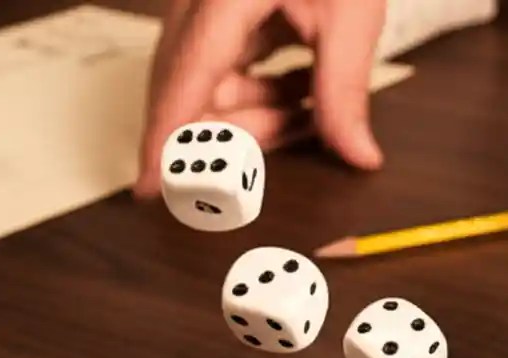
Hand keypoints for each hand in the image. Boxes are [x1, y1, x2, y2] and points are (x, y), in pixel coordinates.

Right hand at [134, 0, 386, 199]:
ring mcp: (209, 4)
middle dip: (235, 131)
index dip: (165, 142)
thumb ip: (345, 93)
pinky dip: (265, 86)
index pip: (183, 84)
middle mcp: (201, 3)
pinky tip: (304, 95)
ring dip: (259, 110)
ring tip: (312, 116)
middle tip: (283, 151)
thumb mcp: (351, 18)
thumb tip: (356, 156)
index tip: (150, 189)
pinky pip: (231, 62)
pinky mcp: (226, 5)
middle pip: (192, 90)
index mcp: (221, 2)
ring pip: (213, 81)